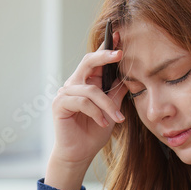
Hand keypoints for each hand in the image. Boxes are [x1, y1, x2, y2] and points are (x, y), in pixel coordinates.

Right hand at [46, 40, 127, 189]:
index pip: (96, 61)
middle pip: (88, 62)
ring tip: (117, 118)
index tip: (119, 35)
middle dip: (104, 56)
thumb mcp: (112, 109)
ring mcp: (65, 93)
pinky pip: (82, 102)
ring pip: (91, 90)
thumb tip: (131, 76)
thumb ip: (117, 92)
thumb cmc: (95, 131)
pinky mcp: (60, 105)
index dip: (106, 48)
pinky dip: (96, 112)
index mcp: (87, 82)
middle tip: (120, 54)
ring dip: (107, 105)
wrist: (80, 153)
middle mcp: (74, 84)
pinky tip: (103, 123)